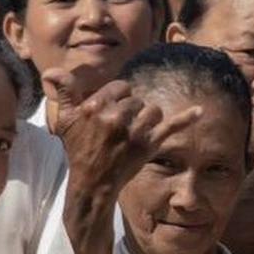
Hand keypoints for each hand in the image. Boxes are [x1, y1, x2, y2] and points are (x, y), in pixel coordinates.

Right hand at [48, 68, 199, 196]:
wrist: (92, 183)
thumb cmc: (79, 149)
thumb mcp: (65, 121)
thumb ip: (64, 93)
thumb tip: (53, 71)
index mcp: (95, 108)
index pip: (121, 87)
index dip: (119, 98)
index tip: (112, 112)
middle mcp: (115, 118)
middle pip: (137, 100)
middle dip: (132, 111)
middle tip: (120, 129)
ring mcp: (134, 132)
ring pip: (154, 110)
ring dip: (148, 119)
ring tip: (136, 132)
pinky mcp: (149, 145)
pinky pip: (171, 127)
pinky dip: (187, 118)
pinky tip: (200, 111)